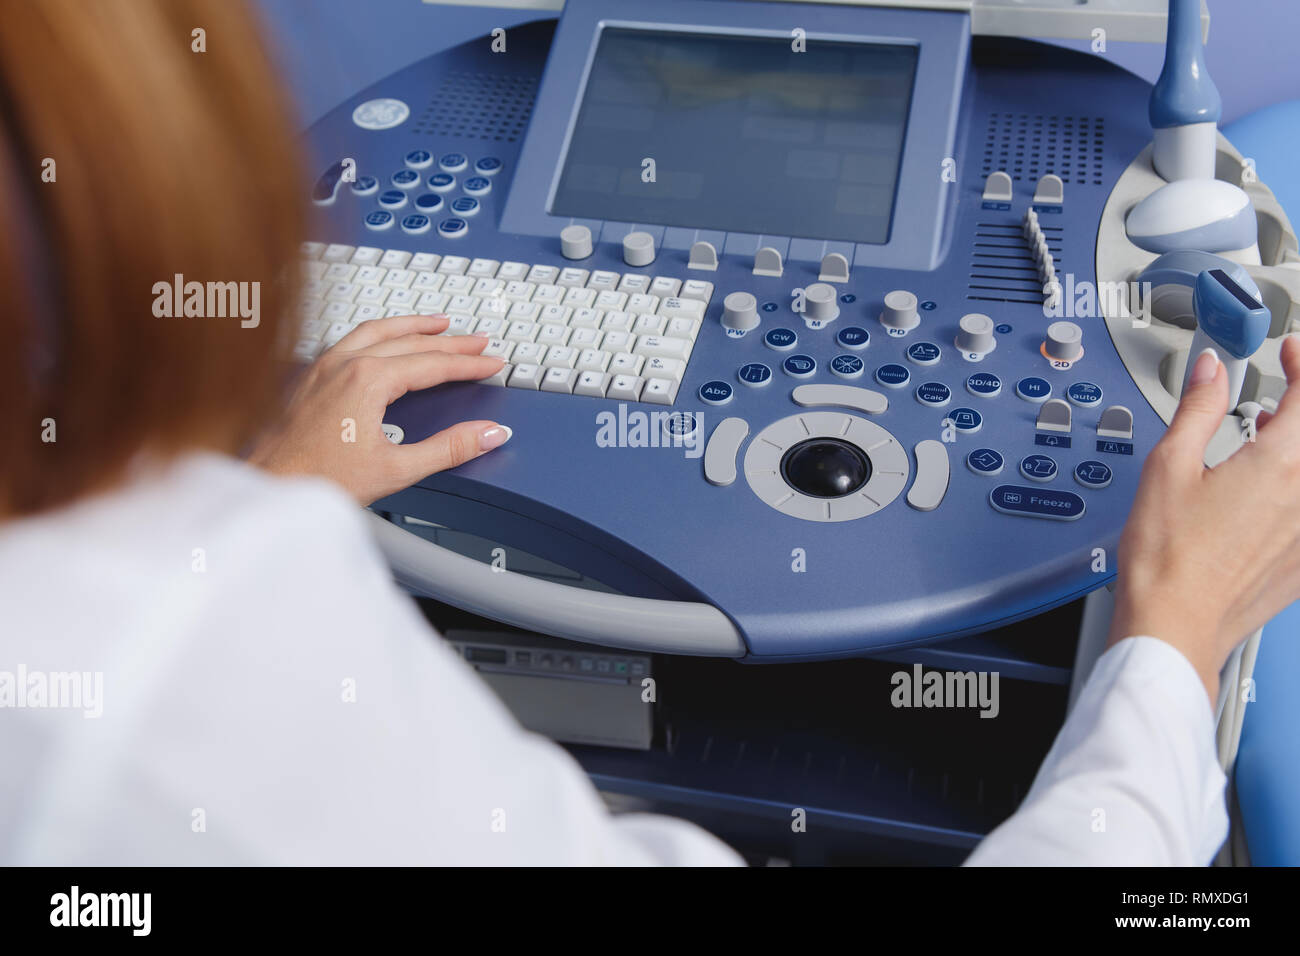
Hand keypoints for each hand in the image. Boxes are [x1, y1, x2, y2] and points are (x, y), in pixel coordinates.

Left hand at [249, 315, 509, 504]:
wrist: (269, 486)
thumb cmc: (318, 480)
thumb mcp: (397, 469)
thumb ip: (450, 448)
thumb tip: (489, 434)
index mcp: (367, 380)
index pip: (432, 363)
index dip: (468, 364)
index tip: (492, 363)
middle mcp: (344, 363)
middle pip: (409, 342)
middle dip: (450, 342)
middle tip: (479, 341)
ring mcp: (323, 366)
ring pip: (378, 331)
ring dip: (413, 326)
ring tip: (439, 323)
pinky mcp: (310, 376)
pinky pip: (352, 338)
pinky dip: (381, 332)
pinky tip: (385, 339)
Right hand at [1108, 335, 1299, 700]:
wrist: (1175, 624)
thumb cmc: (1167, 558)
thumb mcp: (1168, 467)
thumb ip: (1196, 409)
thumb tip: (1210, 371)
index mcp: (1280, 464)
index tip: (1290, 352)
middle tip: (1284, 389)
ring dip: (1298, 444)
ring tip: (1269, 435)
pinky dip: (1295, 486)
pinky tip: (1270, 486)